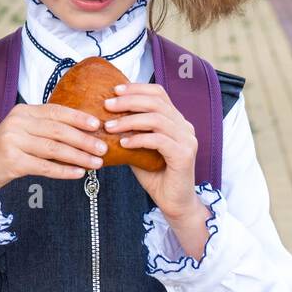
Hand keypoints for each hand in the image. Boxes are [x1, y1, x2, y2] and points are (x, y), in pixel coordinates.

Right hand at [0, 102, 106, 216]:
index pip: (56, 111)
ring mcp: (12, 142)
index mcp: (21, 112)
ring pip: (55, 148)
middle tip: (103, 147)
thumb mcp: (20, 133)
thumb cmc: (1, 152)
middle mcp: (16, 123)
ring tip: (97, 163)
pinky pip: (45, 167)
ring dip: (79, 156)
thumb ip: (43, 129)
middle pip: (58, 130)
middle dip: (84, 139)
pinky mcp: (12, 162)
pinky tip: (78, 173)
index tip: (97, 124)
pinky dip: (64, 171)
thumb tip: (80, 133)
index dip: (78, 117)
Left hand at [101, 83, 202, 221]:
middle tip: (107, 105)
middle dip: (129, 101)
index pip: (158, 94)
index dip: (137, 89)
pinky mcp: (184, 155)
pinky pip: (159, 140)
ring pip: (157, 119)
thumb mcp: (138, 149)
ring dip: (130, 120)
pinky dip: (138, 139)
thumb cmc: (155, 175)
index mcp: (175, 120)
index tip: (115, 90)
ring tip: (109, 126)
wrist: (174, 202)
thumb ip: (129, 132)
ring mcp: (187, 140)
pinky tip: (123, 143)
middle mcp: (184, 126)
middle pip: (157, 102)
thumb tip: (104, 118)